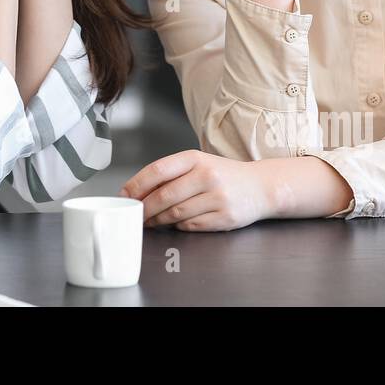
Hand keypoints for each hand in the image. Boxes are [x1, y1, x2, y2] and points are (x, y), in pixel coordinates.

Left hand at [118, 150, 271, 231]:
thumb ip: (171, 174)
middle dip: (144, 209)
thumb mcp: (198, 164)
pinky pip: (191, 226)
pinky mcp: (224, 218)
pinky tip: (175, 223)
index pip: (157, 170)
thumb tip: (135, 191)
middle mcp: (206, 175)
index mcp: (195, 158)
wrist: (260, 186)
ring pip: (175, 214)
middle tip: (135, 214)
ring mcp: (217, 198)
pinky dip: (179, 226)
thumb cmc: (222, 175)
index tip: (124, 195)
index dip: (136, 185)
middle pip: (164, 196)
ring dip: (158, 220)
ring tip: (150, 221)